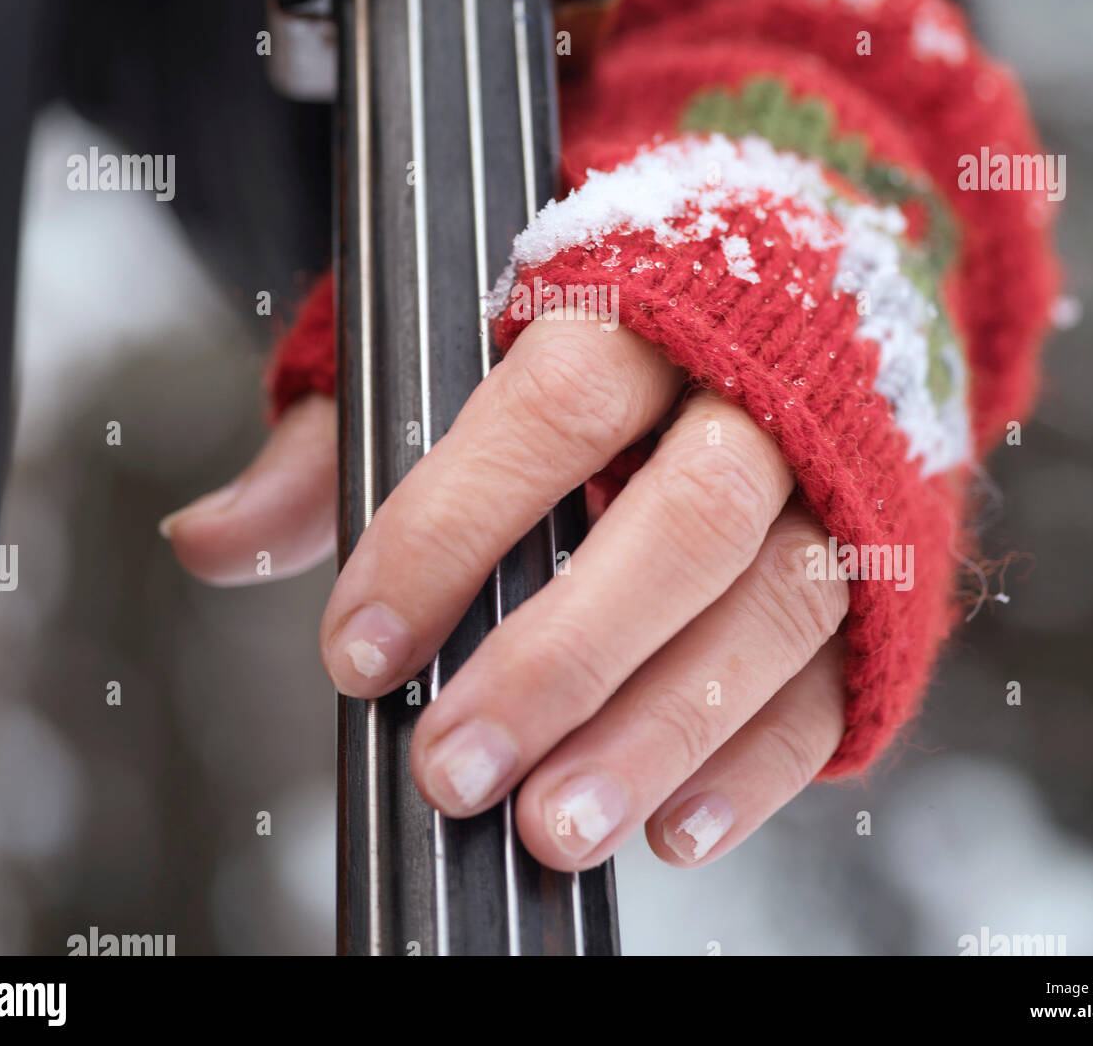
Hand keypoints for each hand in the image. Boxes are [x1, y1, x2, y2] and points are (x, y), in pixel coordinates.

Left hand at [163, 317, 847, 870]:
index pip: (551, 412)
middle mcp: (757, 389)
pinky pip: (835, 670)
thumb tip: (209, 540)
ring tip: (551, 828)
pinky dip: (755, 762)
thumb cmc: (606, 316)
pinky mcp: (883, 564)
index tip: (360, 650)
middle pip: (681, 521)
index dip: (450, 529)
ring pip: (772, 608)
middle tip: (451, 769)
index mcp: (642, 303)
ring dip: (658, 731)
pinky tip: (670, 829)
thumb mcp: (461, 330)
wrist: (801, 263)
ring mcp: (839, 478)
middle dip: (560, 657)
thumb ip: (340, 430)